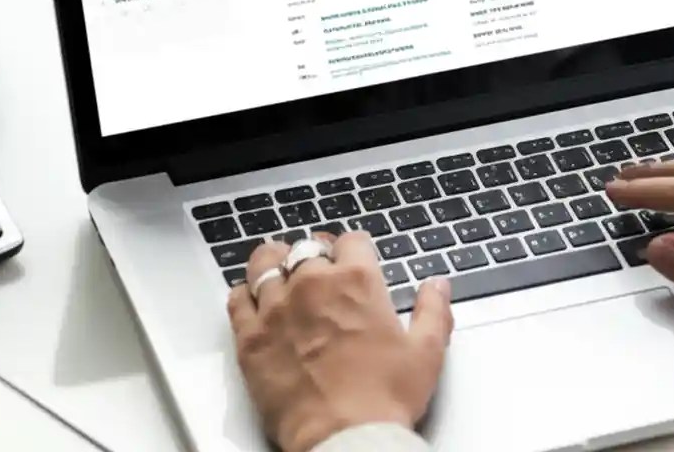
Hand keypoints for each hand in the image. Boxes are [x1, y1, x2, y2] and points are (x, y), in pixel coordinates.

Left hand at [227, 233, 453, 451]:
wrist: (343, 438)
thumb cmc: (383, 399)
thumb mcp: (426, 352)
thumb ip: (433, 311)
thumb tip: (437, 286)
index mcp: (357, 282)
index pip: (351, 241)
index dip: (354, 247)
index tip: (354, 256)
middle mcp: (313, 285)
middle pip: (306, 248)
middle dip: (315, 252)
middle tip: (319, 262)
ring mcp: (276, 309)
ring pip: (265, 263)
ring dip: (275, 262)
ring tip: (279, 266)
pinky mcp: (250, 338)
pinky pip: (237, 299)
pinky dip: (245, 293)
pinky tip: (251, 298)